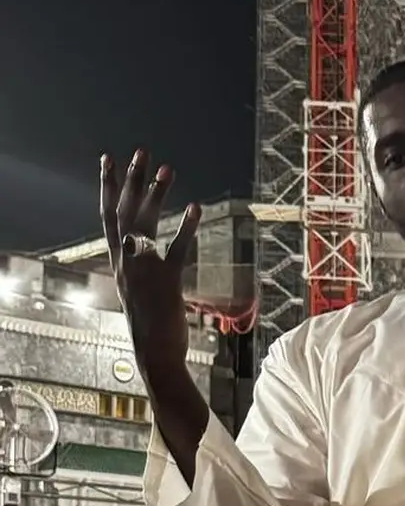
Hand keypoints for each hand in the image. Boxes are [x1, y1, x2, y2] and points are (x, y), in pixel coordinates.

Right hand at [100, 150, 200, 372]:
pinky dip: (185, 227)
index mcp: (117, 262)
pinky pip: (176, 249)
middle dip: (132, 179)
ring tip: (168, 168)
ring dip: (157, 194)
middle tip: (142, 151)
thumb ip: (136, 265)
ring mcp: (144, 271)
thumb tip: (138, 246)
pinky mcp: (167, 282)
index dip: (107, 186)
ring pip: (145, 224)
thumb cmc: (151, 324)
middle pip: (123, 211)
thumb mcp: (136, 289)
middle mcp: (125, 262)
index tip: (108, 159)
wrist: (155, 354)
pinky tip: (195, 207)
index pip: (107, 216)